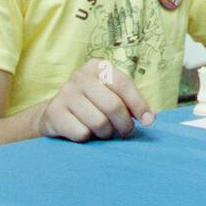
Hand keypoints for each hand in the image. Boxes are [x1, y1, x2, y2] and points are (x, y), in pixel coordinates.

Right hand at [35, 58, 154, 141]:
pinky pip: (82, 133)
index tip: (148, 121)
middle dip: (124, 124)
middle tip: (125, 131)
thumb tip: (151, 117)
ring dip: (106, 133)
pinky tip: (85, 132)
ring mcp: (65, 93)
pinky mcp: (54, 113)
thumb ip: (133, 104)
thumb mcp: (113, 95)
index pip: (124, 85)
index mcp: (98, 67)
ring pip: (98, 122)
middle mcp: (80, 76)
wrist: (56, 113)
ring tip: (105, 131)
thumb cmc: (93, 104)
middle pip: (113, 106)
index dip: (139, 105)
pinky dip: (88, 138)